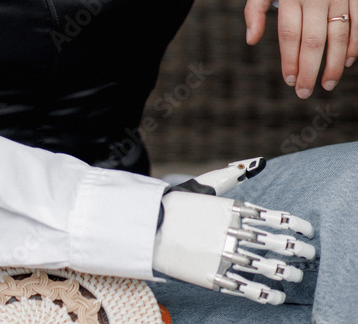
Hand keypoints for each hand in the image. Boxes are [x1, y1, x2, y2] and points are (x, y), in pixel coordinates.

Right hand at [153, 189, 314, 305]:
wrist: (148, 225)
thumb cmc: (179, 202)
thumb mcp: (205, 183)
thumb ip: (231, 174)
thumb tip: (256, 163)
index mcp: (233, 209)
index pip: (274, 217)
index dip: (294, 225)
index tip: (307, 232)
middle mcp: (232, 233)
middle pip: (275, 244)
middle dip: (297, 251)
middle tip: (309, 255)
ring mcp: (223, 256)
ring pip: (266, 267)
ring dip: (286, 273)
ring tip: (296, 275)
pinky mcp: (213, 277)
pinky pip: (247, 289)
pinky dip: (266, 294)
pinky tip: (277, 296)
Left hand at [245, 0, 357, 97]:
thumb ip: (254, 8)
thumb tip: (250, 40)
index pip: (289, 33)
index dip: (289, 60)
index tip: (290, 80)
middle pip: (313, 40)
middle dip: (309, 71)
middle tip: (305, 93)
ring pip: (339, 36)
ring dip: (333, 65)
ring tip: (325, 83)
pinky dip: (354, 48)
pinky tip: (346, 63)